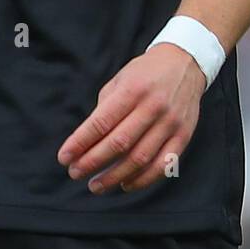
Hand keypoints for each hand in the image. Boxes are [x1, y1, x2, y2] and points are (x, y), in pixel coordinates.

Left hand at [57, 43, 206, 193]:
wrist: (185, 63)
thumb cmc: (145, 73)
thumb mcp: (120, 80)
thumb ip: (105, 109)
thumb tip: (86, 142)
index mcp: (132, 90)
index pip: (101, 122)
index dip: (80, 142)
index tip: (64, 157)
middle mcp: (153, 106)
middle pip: (119, 143)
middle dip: (93, 162)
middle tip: (75, 173)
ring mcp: (170, 123)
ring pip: (140, 158)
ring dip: (114, 176)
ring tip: (96, 185)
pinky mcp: (183, 135)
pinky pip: (163, 165)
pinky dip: (143, 179)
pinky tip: (125, 184)